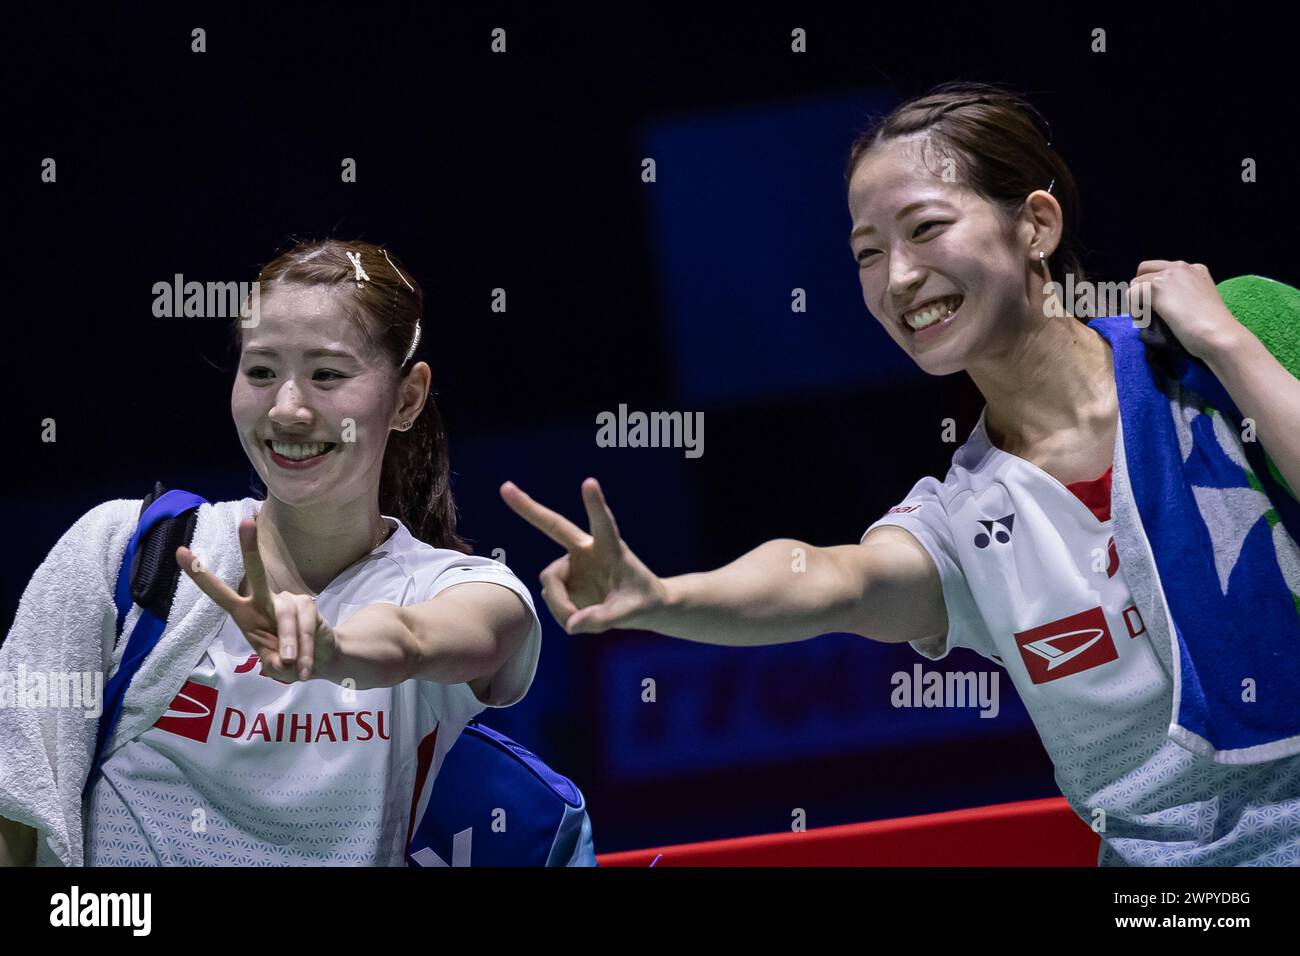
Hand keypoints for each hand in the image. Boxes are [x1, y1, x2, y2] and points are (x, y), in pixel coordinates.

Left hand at [177, 516, 337, 681]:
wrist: (320, 658)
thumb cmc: (286, 660)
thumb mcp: (272, 666)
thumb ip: (271, 663)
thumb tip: (282, 661)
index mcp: (244, 612)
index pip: (219, 592)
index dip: (200, 574)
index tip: (180, 551)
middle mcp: (263, 600)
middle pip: (256, 574)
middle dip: (251, 549)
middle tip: (247, 521)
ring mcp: (287, 600)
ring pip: (285, 617)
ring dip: (288, 644)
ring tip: (295, 668)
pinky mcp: (308, 605)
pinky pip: (305, 628)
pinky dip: (305, 652)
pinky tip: (305, 667)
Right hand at [500, 477, 667, 633]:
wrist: (640, 607)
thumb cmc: (641, 601)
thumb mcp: (630, 612)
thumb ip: (603, 619)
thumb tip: (572, 624)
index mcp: (610, 548)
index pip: (603, 523)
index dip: (595, 504)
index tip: (589, 482)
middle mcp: (586, 550)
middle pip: (553, 527)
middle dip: (528, 507)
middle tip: (505, 488)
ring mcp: (571, 565)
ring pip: (551, 583)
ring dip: (561, 606)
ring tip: (582, 621)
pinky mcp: (563, 582)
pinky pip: (552, 599)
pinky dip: (562, 614)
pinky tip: (579, 618)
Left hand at [1128, 260, 1242, 361]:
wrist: (1218, 334)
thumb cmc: (1212, 328)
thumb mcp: (1199, 302)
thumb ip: (1182, 294)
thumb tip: (1159, 301)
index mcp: (1195, 269)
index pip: (1162, 270)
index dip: (1154, 288)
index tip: (1157, 308)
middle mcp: (1182, 267)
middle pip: (1144, 270)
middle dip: (1140, 290)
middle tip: (1147, 312)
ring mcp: (1169, 274)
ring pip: (1135, 284)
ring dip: (1136, 302)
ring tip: (1149, 320)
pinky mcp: (1157, 286)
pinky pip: (1131, 295)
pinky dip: (1134, 310)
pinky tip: (1146, 321)